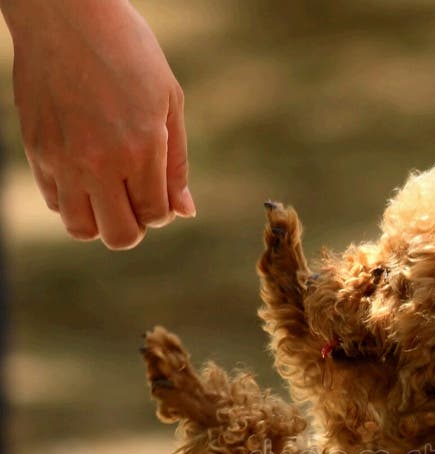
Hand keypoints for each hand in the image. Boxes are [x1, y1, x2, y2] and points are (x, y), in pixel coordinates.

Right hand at [2, 0, 194, 248]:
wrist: (63, 11)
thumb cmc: (126, 50)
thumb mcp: (169, 101)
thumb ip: (177, 163)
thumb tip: (184, 211)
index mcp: (142, 150)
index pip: (155, 215)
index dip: (161, 212)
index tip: (157, 192)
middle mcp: (101, 162)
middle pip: (120, 236)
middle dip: (133, 228)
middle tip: (133, 204)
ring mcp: (64, 159)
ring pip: (80, 228)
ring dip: (98, 221)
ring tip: (105, 195)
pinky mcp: (36, 150)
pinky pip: (54, 201)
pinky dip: (71, 200)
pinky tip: (82, 174)